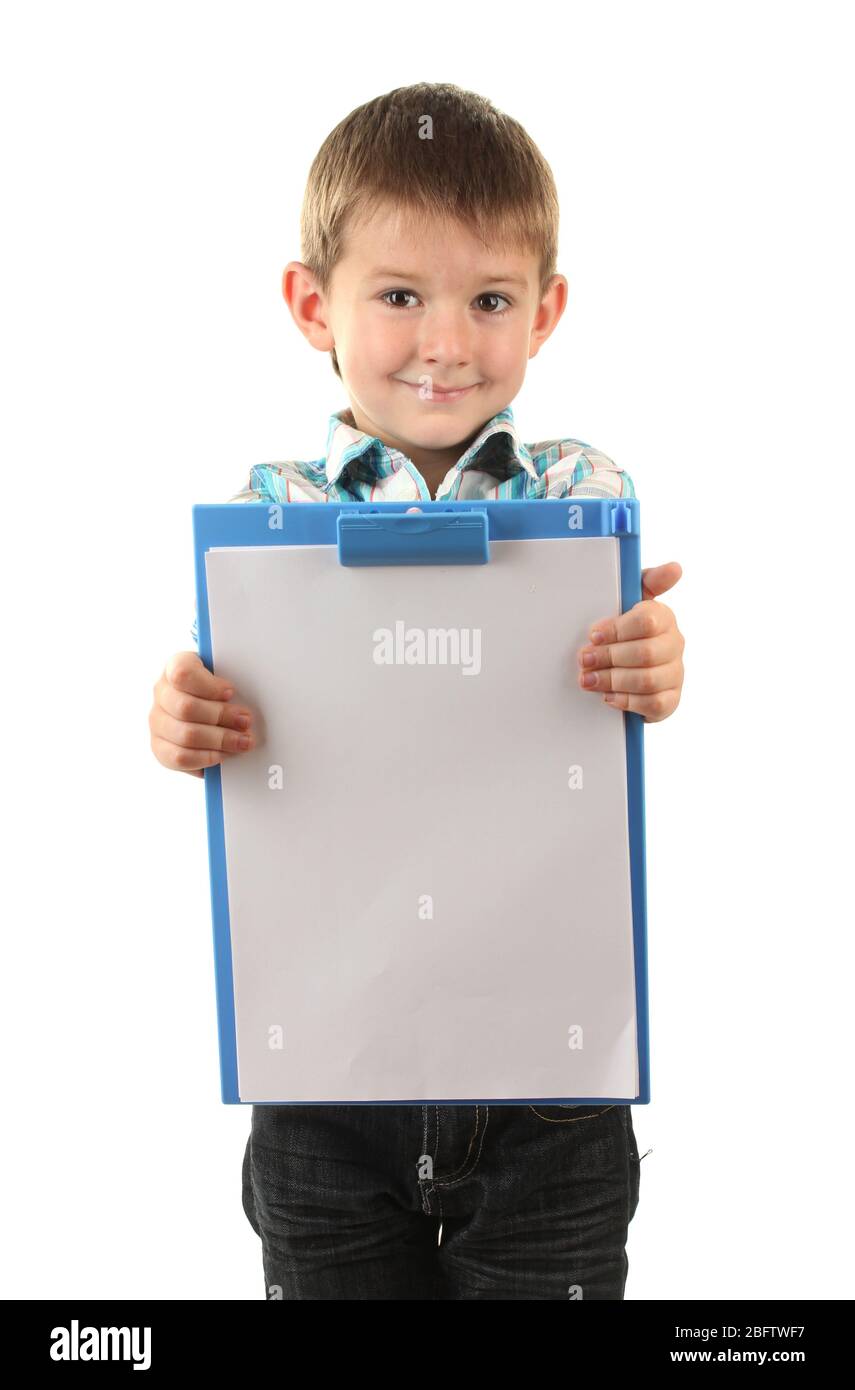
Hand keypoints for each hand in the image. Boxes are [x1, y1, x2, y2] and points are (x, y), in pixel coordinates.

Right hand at [150, 652, 255, 776]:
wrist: (208, 708)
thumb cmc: (220, 690)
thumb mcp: (227, 675)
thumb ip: (233, 678)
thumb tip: (249, 698)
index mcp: (175, 667)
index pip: (183, 673)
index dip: (209, 686)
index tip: (231, 692)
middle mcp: (161, 693)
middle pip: (186, 708)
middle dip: (222, 717)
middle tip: (245, 722)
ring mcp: (157, 721)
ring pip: (186, 735)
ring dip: (220, 740)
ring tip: (242, 741)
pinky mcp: (159, 747)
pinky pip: (180, 757)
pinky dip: (206, 758)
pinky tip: (224, 755)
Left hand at [577, 562, 684, 722]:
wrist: (625, 667)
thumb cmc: (624, 630)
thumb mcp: (627, 601)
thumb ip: (646, 582)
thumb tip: (675, 568)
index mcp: (663, 617)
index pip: (647, 621)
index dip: (617, 630)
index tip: (594, 634)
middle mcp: (674, 644)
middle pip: (645, 653)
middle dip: (608, 658)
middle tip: (584, 660)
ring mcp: (675, 673)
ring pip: (648, 680)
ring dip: (612, 680)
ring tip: (589, 680)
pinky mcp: (671, 699)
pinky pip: (653, 704)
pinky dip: (627, 701)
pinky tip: (609, 696)